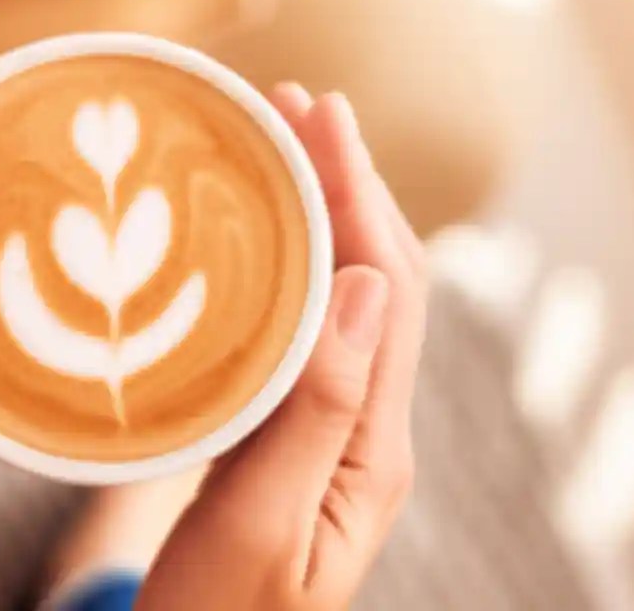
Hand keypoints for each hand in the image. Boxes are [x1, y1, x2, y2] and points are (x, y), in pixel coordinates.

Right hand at [136, 86, 427, 610]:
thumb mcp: (262, 526)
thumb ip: (316, 410)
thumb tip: (369, 284)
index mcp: (372, 451)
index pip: (385, 293)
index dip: (357, 195)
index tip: (318, 117)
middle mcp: (367, 433)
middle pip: (376, 281)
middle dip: (344, 184)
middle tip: (291, 106)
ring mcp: (333, 434)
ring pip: (341, 300)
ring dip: (318, 217)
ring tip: (274, 150)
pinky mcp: (293, 440)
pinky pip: (302, 332)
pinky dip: (284, 268)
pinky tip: (248, 244)